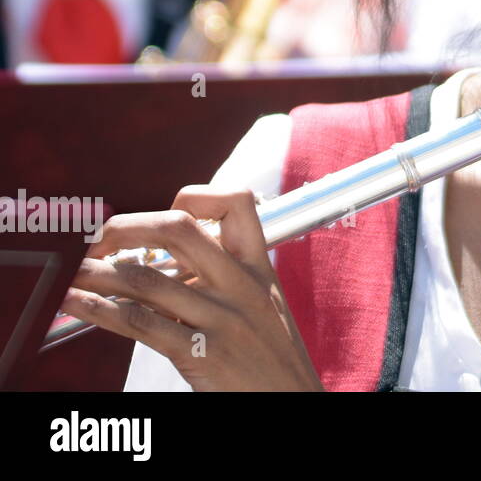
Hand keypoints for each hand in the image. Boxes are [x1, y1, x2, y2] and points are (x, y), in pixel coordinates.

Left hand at [61, 186, 323, 390]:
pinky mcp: (202, 354)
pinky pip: (139, 323)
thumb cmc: (274, 360)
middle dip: (124, 226)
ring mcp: (221, 318)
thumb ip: (226, 281)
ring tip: (70, 272)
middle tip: (96, 240)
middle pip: (178, 227)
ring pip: (145, 278)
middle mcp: (240, 285)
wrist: (293, 401)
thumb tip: (169, 265)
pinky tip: (76, 305)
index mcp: (259, 268)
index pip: (236, 203)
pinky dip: (97, 309)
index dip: (194, 196)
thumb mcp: (264, 307)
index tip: (160, 213)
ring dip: (95, 272)